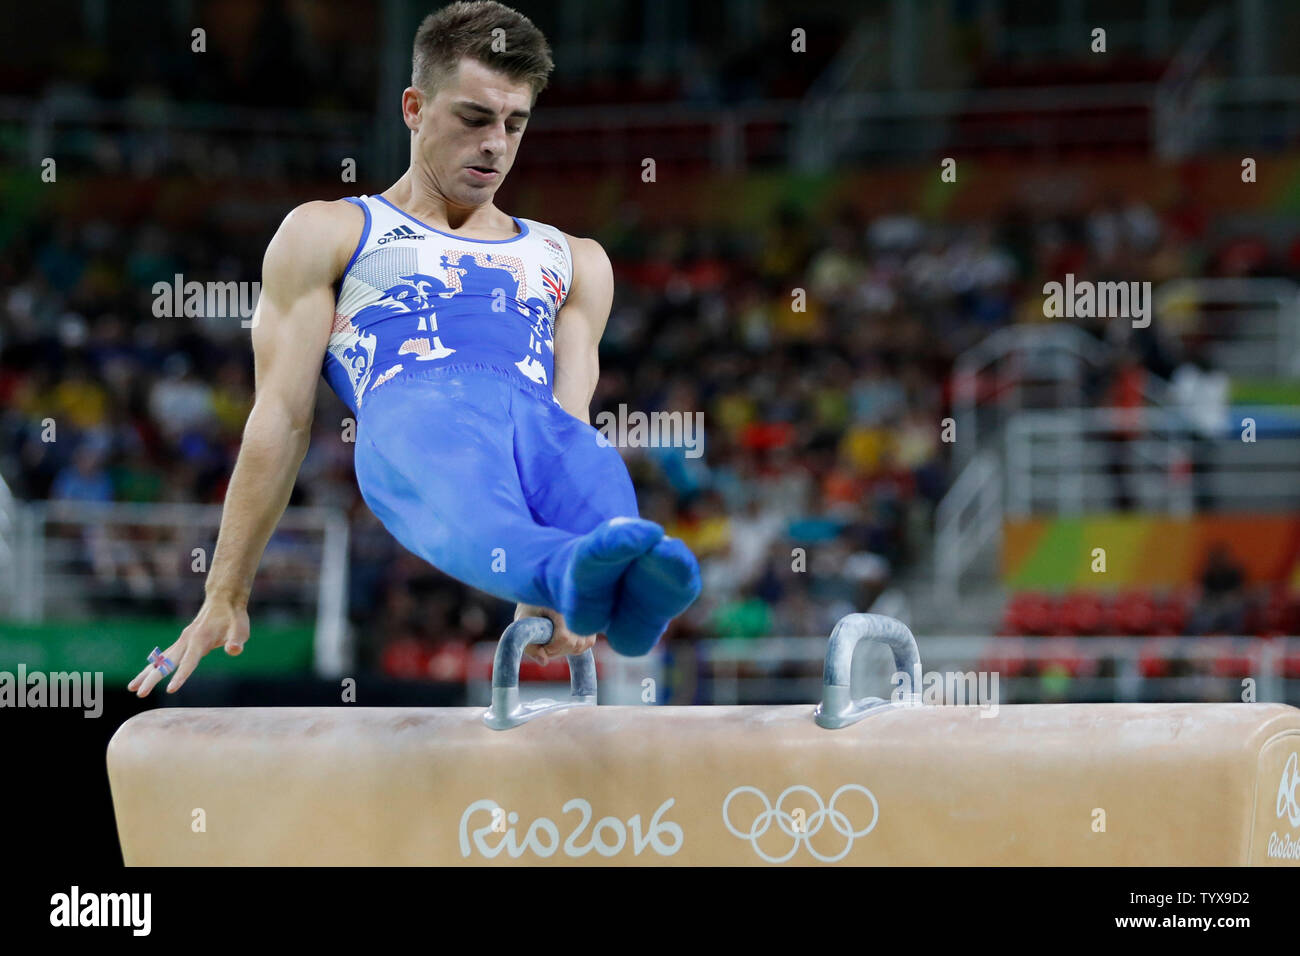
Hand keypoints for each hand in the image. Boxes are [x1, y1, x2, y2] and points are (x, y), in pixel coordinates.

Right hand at [127, 598, 250, 696]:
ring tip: (131, 688)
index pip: (189, 662)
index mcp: (200, 640)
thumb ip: (237, 640)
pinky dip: (152, 667)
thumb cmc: (234, 618)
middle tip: (139, 694)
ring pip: (160, 660)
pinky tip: (143, 677)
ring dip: (145, 674)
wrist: (222, 601)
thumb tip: (233, 650)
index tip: (170, 690)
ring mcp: (182, 641)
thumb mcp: (241, 629)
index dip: (181, 676)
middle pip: (166, 663)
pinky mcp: (181, 643)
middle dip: (152, 679)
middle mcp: (186, 641)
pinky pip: (164, 657)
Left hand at [514, 604, 595, 664]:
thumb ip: (530, 645)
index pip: (564, 637)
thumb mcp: (522, 622)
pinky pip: (588, 642)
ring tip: (551, 640)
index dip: (551, 648)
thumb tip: (544, 662)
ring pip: (582, 645)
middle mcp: (578, 609)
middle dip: (556, 650)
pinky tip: (562, 639)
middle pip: (574, 644)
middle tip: (542, 645)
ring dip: (565, 649)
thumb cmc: (529, 603)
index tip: (540, 646)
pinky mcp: (591, 620)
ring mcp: (586, 615)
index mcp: (561, 605)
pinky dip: (575, 646)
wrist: (540, 586)